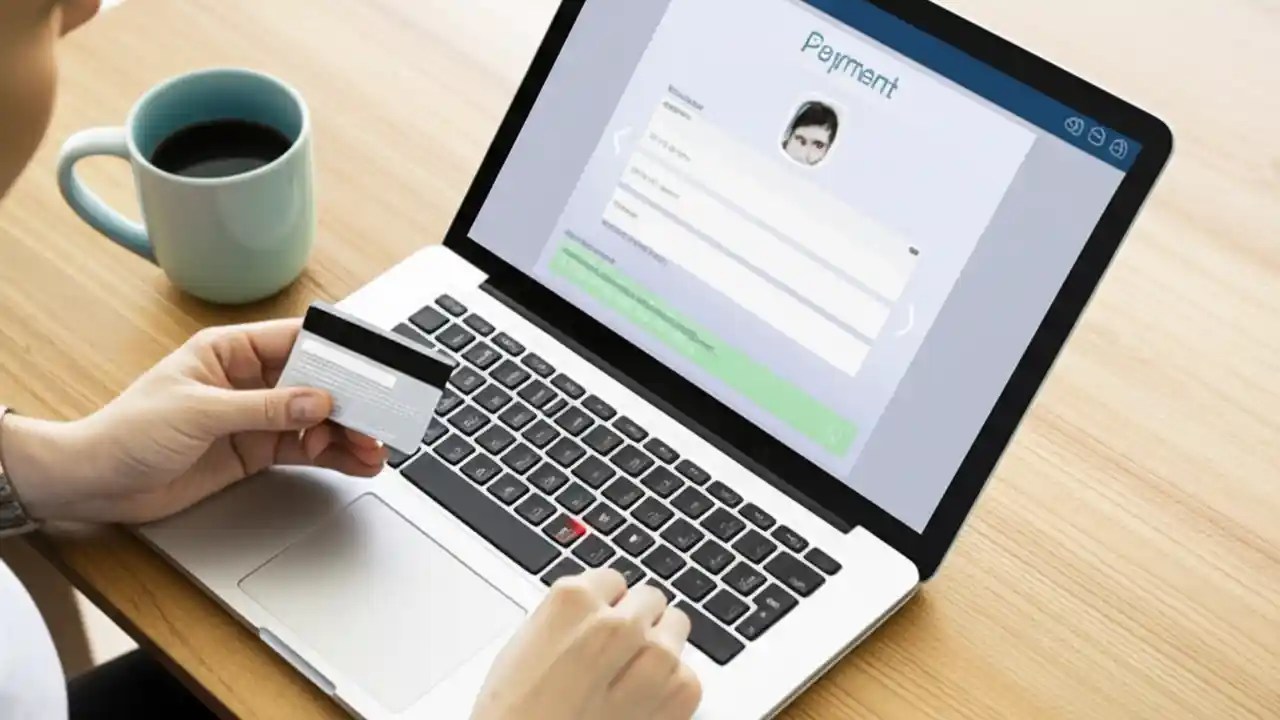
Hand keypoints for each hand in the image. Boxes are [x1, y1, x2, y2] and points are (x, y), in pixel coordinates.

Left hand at [0, 319, 386, 523]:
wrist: (93, 484)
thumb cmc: (127, 431)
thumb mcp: (199, 413)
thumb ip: (264, 408)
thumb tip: (317, 401)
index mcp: (230, 351)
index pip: (297, 340)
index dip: (338, 350)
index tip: (371, 364)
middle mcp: (248, 381)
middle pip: (315, 383)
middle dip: (351, 400)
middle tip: (381, 416)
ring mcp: (254, 418)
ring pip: (316, 420)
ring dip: (347, 433)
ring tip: (375, 449)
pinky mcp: (254, 451)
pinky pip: (304, 449)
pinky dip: (332, 456)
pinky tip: (355, 462)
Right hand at [472, 569, 701, 719]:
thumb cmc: (515, 718)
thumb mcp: (524, 649)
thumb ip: (566, 619)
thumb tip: (593, 608)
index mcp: (573, 601)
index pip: (611, 578)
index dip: (604, 605)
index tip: (597, 624)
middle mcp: (616, 623)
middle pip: (649, 597)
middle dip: (636, 620)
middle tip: (615, 654)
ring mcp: (652, 658)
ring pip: (677, 625)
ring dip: (659, 646)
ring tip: (629, 678)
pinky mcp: (678, 696)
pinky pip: (687, 673)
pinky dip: (671, 687)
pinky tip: (640, 704)